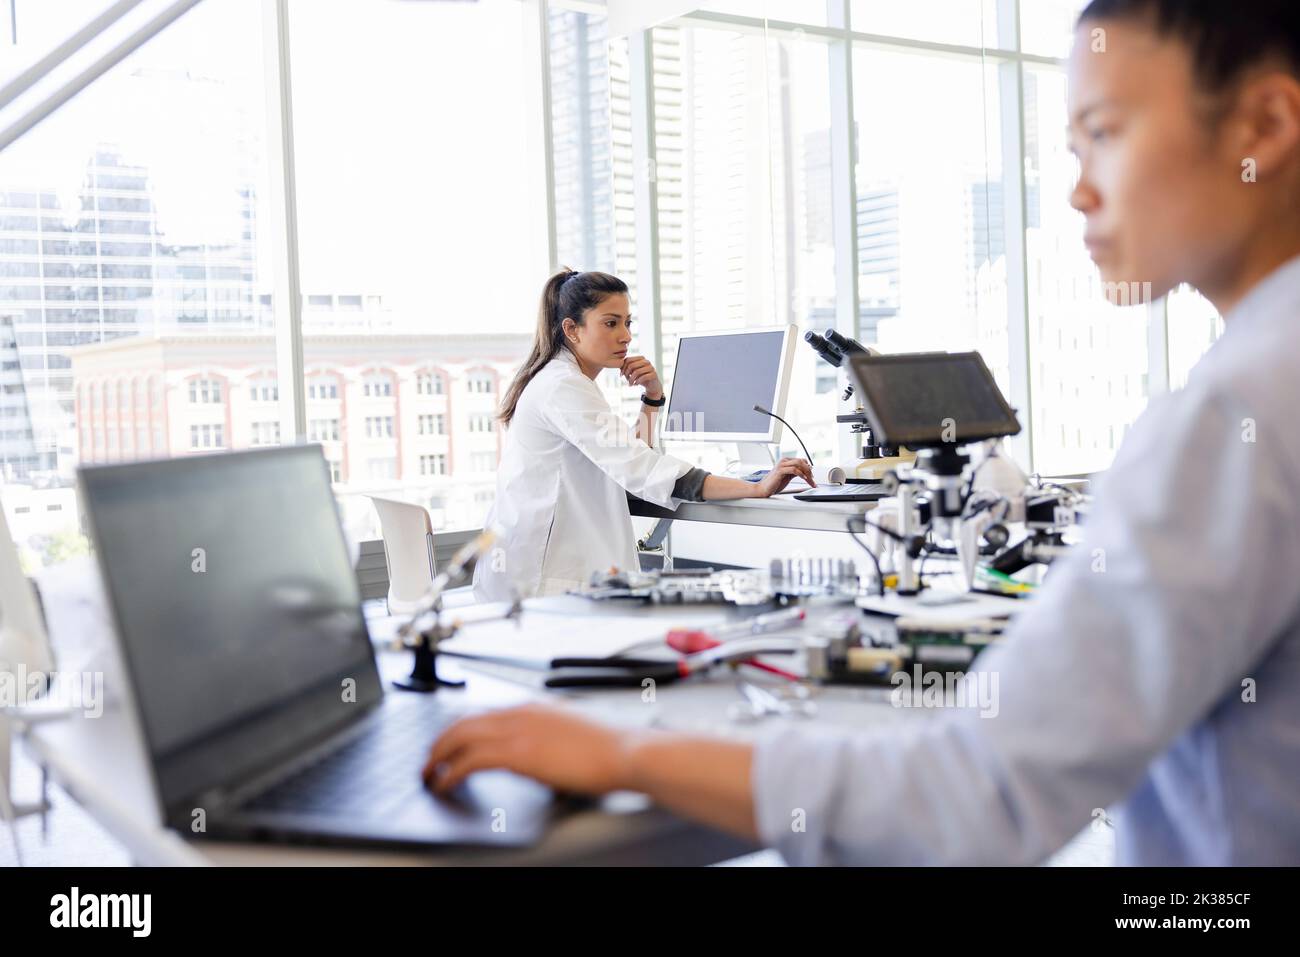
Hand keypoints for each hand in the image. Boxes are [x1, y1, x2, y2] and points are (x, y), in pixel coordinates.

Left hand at [423, 703, 633, 796]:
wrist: (625, 750)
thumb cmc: (610, 747)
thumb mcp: (573, 735)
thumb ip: (551, 741)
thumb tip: (542, 760)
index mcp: (533, 707)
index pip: (484, 714)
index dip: (460, 731)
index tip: (451, 745)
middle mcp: (521, 713)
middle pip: (464, 721)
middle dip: (440, 742)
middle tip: (430, 761)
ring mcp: (518, 730)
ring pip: (459, 737)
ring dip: (438, 757)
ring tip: (429, 774)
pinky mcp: (518, 753)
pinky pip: (470, 760)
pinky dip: (451, 773)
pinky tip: (446, 784)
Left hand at [620, 355, 662, 399]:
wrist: (651, 385)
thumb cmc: (640, 377)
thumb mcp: (632, 372)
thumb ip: (626, 367)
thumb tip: (619, 365)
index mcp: (640, 358)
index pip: (628, 360)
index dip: (623, 368)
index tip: (621, 375)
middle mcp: (646, 361)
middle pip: (631, 365)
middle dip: (626, 374)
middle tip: (626, 380)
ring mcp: (651, 367)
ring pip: (637, 372)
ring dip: (631, 379)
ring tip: (630, 384)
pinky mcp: (654, 374)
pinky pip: (643, 377)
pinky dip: (637, 382)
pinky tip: (635, 384)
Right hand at [755, 457, 814, 496]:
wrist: (763, 488)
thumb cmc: (774, 483)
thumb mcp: (788, 476)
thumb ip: (796, 472)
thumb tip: (807, 471)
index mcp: (786, 461)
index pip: (801, 460)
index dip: (808, 468)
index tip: (812, 477)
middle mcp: (784, 461)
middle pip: (801, 461)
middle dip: (809, 470)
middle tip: (812, 479)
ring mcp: (782, 465)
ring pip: (799, 463)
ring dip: (807, 472)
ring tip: (809, 479)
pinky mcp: (780, 470)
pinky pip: (794, 469)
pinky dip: (801, 473)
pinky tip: (804, 478)